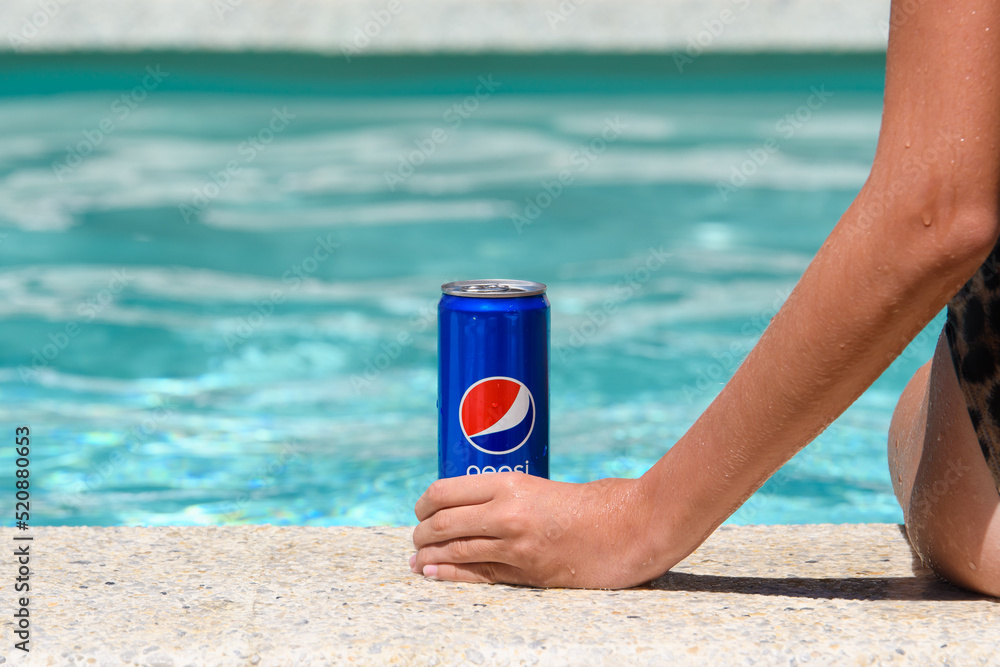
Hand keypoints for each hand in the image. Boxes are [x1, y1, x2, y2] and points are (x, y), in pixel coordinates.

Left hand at [410, 473, 666, 587]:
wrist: (630, 525)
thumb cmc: (590, 504)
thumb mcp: (539, 489)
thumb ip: (505, 498)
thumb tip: (467, 510)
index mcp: (510, 483)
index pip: (445, 492)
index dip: (424, 503)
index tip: (420, 511)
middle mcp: (507, 512)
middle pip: (443, 523)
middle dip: (422, 533)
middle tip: (417, 539)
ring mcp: (516, 544)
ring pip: (456, 549)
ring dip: (430, 556)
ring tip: (417, 559)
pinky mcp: (528, 572)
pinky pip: (479, 574)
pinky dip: (451, 574)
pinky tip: (434, 573)